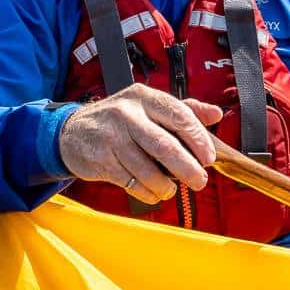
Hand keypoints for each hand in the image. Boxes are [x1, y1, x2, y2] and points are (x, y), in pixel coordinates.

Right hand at [58, 84, 222, 204]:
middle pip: (164, 146)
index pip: (179, 115)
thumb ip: (184, 110)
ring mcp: (111, 137)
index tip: (209, 158)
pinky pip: (131, 182)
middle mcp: (127, 113)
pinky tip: (153, 192)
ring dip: (165, 186)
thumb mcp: (149, 106)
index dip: (198, 138)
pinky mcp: (100, 159)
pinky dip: (147, 192)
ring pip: (147, 169)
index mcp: (144, 97)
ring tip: (171, 190)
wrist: (72, 131)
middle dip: (187, 168)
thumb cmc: (119, 119)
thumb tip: (216, 114)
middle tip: (199, 181)